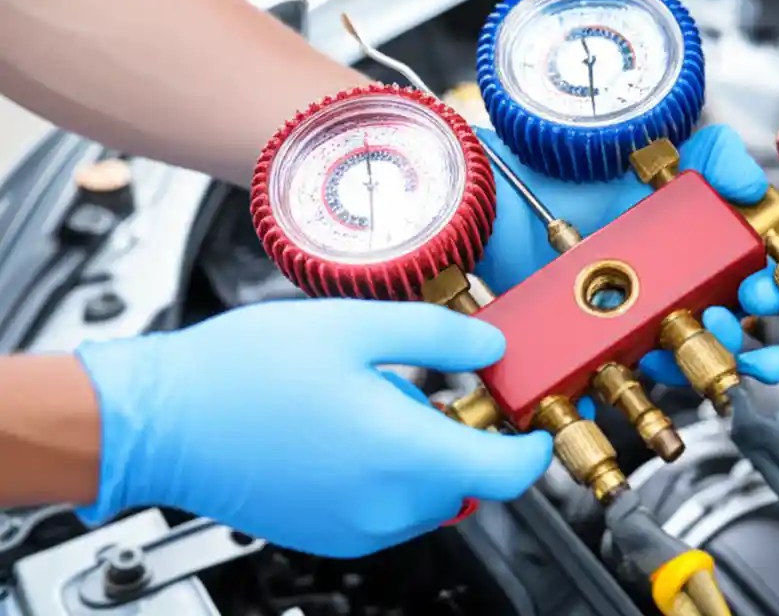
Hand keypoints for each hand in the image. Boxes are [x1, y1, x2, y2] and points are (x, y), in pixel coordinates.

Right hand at [74, 300, 550, 557]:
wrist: (160, 420)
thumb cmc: (240, 374)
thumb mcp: (354, 325)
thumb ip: (439, 333)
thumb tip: (492, 342)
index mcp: (403, 454)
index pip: (510, 474)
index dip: (534, 447)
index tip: (535, 423)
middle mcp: (387, 506)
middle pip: (471, 481)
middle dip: (470, 435)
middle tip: (439, 384)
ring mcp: (357, 529)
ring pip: (432, 495)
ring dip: (429, 452)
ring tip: (376, 400)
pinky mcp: (331, 536)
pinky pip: (391, 508)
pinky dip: (394, 474)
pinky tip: (351, 428)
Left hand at [473, 125, 778, 386]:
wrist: (501, 190)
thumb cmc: (569, 172)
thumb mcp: (648, 151)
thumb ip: (709, 155)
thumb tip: (751, 187)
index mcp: (685, 257)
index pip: (741, 286)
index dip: (762, 294)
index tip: (764, 291)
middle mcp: (658, 296)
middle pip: (714, 336)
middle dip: (738, 342)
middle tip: (729, 323)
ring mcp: (618, 326)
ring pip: (665, 367)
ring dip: (685, 370)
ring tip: (680, 353)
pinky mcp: (572, 350)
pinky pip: (592, 391)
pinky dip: (601, 402)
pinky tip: (605, 392)